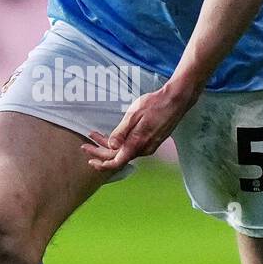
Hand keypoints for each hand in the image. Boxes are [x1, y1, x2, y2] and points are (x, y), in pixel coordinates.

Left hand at [82, 79, 198, 173]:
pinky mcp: (152, 142)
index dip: (101, 163)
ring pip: (125, 152)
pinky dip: (120, 144)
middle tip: (86, 146)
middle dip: (100, 153)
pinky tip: (114, 138)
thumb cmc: (154, 104)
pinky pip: (132, 148)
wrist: (176, 100)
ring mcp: (149, 146)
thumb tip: (110, 147)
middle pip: (118, 157)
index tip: (89, 158)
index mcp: (137, 144)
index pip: (116, 162)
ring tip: (95, 136)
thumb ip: (121, 132)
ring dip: (109, 147)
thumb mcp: (134, 114)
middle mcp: (143, 149)